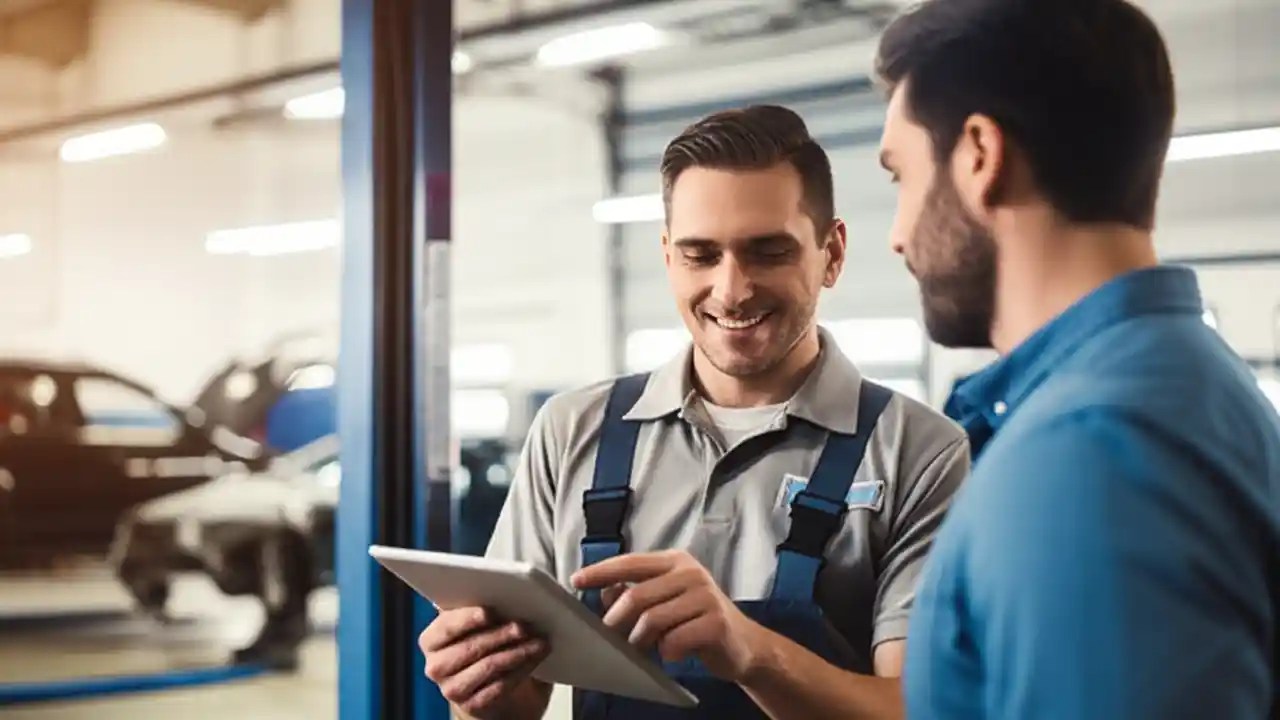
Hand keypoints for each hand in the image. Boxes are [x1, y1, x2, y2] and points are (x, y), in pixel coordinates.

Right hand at [419, 607, 549, 718]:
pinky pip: (501, 686)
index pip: (446, 626)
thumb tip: (505, 595)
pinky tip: (536, 658)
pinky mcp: (473, 705)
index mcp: (431, 640)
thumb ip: (482, 611)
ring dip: (518, 652)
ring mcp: (453, 689)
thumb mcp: (479, 627)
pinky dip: (522, 669)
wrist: (491, 690)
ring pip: (488, 666)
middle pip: (471, 647)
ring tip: (539, 641)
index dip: (467, 618)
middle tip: (525, 625)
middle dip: (501, 634)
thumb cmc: (485, 649)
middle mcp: (436, 666)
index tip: (490, 611)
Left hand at [571, 550, 767, 682]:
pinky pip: (675, 640)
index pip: (630, 562)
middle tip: (610, 636)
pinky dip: (666, 652)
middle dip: (617, 620)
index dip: (601, 572)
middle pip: (637, 596)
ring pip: (652, 620)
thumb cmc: (697, 621)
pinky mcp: (716, 623)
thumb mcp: (666, 602)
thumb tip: (606, 592)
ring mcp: (706, 597)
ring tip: (642, 649)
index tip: (576, 580)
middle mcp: (691, 573)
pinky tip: (671, 654)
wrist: (744, 645)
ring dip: (640, 641)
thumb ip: (636, 592)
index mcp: (676, 562)